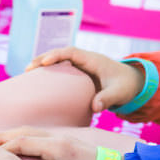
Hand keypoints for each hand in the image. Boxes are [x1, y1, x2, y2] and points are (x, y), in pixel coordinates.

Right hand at [0, 127, 97, 159]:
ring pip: (33, 133)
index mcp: (60, 149)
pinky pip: (41, 137)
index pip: (24, 143)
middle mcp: (61, 140)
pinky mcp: (69, 144)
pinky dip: (25, 139)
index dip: (4, 150)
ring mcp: (66, 140)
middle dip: (3, 138)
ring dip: (13, 137)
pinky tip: (17, 148)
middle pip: (25, 133)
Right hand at [25, 47, 143, 112]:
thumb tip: (95, 107)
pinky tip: (37, 81)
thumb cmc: (126, 86)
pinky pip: (60, 70)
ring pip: (58, 61)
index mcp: (92, 60)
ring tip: (26, 73)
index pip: (71, 52)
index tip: (45, 63)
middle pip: (59, 54)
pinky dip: (48, 72)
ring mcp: (80, 67)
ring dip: (42, 64)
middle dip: (43, 59)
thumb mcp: (119, 93)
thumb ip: (108, 99)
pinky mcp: (78, 75)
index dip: (57, 55)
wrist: (132, 84)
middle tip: (28, 69)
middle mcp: (84, 60)